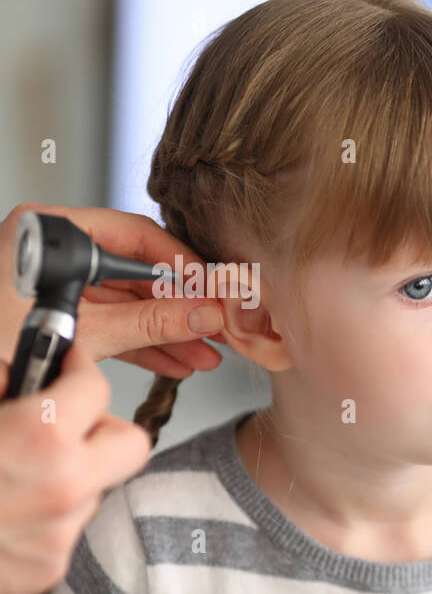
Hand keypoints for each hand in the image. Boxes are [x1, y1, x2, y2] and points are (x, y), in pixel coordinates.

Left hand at [0, 202, 227, 378]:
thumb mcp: (79, 332)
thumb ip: (146, 324)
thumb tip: (203, 315)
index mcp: (50, 233)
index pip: (135, 236)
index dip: (182, 265)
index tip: (214, 291)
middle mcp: (53, 251)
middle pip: (136, 271)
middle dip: (181, 305)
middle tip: (219, 325)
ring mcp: (54, 283)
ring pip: (127, 302)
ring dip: (168, 330)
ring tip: (205, 354)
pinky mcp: (55, 312)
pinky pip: (110, 322)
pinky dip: (142, 342)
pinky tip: (175, 361)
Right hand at [0, 342, 150, 593]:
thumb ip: (0, 384)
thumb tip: (19, 374)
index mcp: (39, 436)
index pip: (96, 388)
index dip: (77, 369)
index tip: (67, 366)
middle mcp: (63, 486)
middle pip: (130, 444)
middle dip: (101, 427)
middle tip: (66, 422)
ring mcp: (59, 533)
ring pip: (93, 488)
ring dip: (67, 476)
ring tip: (12, 476)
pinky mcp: (48, 569)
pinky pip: (64, 527)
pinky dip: (42, 516)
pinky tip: (2, 514)